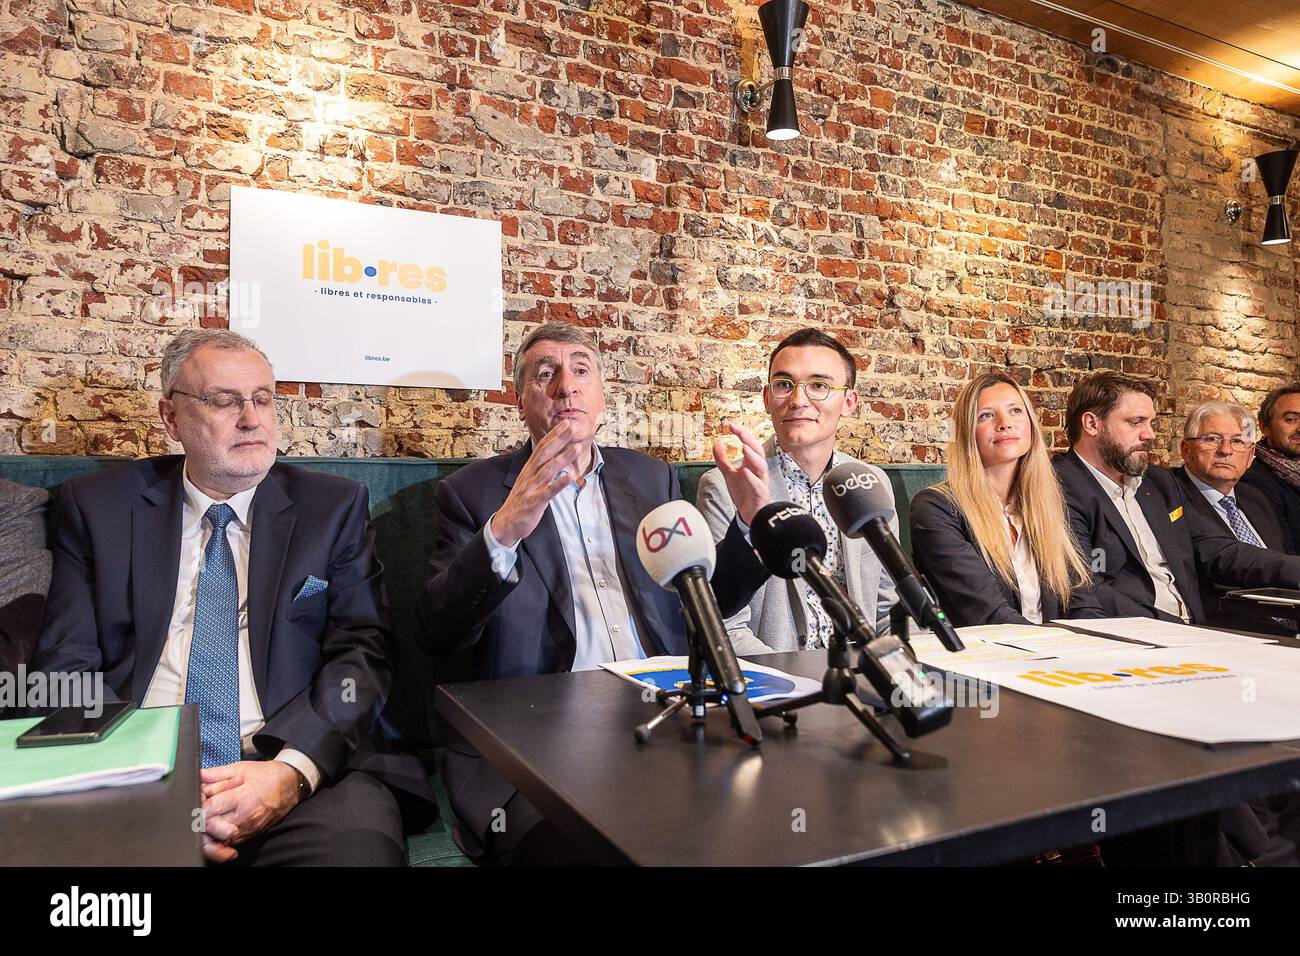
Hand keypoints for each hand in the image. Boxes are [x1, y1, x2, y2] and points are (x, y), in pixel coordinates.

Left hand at [200, 760, 300, 860]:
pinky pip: (227, 843)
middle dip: (201, 819)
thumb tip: (198, 775)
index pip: (210, 809)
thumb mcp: (241, 768)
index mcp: (241, 797)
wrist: (289, 786)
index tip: (197, 801)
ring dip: (207, 831)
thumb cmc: (266, 776)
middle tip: (200, 810)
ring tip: (208, 819)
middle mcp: (244, 817)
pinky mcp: (248, 836)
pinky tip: (218, 827)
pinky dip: (218, 838)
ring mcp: (246, 829)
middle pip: (210, 828)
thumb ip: (216, 774)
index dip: (199, 806)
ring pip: (217, 840)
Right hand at [490, 420, 586, 546]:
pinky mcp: (534, 502)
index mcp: (529, 469)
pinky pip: (547, 492)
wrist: (506, 523)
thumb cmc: (521, 501)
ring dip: (563, 458)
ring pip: (548, 470)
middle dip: (559, 439)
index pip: (542, 447)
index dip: (554, 434)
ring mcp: (531, 488)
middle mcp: (529, 475)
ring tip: (577, 448)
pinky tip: (569, 477)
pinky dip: (558, 484)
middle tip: (572, 426)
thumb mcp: (529, 481)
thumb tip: (553, 457)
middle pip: (545, 453)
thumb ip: (541, 469)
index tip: (566, 423)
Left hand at [712, 422, 769, 525]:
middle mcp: (758, 470)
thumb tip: (717, 443)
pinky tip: (745, 471)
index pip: (749, 444)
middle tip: (739, 431)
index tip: (731, 425)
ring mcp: (760, 481)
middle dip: (749, 440)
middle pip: (758, 451)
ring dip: (753, 456)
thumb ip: (723, 460)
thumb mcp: (730, 474)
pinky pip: (758, 485)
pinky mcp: (760, 494)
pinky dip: (752, 478)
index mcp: (751, 463)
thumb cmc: (744, 492)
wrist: (751, 514)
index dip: (742, 434)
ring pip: (761, 466)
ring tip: (744, 448)